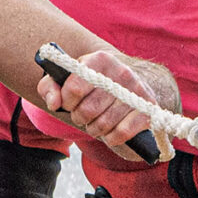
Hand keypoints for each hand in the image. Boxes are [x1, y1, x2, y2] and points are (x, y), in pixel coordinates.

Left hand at [36, 47, 164, 161]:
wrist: (123, 91)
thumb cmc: (88, 87)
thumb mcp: (64, 82)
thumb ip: (49, 88)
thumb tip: (54, 103)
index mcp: (100, 59)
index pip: (74, 88)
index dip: (66, 102)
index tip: (68, 103)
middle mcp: (122, 71)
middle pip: (88, 110)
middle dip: (79, 118)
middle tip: (81, 115)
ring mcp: (137, 91)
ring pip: (103, 124)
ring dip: (94, 129)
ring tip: (95, 122)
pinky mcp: (148, 110)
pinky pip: (122, 133)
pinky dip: (111, 138)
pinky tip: (109, 132)